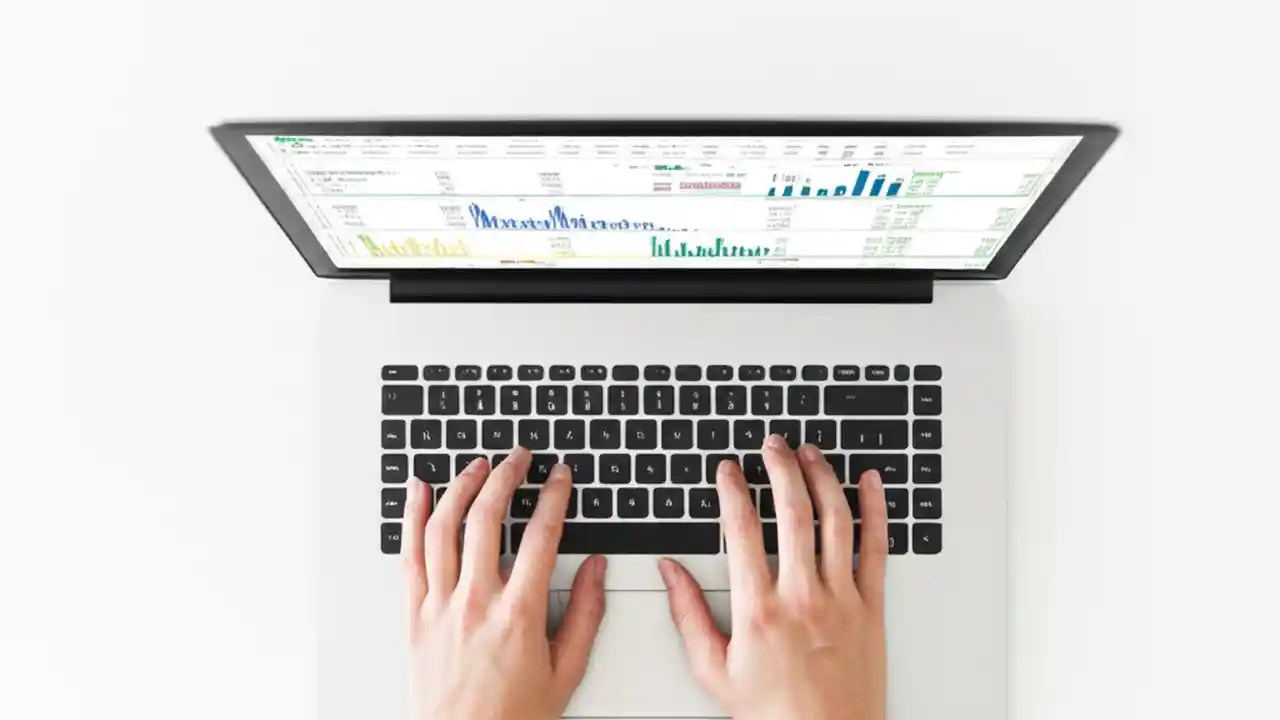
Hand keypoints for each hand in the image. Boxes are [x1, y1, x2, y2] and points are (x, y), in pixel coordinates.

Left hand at [402, 448, 606, 719]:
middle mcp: (475, 604)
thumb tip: (597, 570)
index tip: (559, 476)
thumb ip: (586, 616)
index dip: (554, 497)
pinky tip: (418, 492)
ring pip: (444, 528)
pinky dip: (412, 517)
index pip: (542, 537)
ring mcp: (440, 607)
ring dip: (461, 487)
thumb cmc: (511, 719)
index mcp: (518, 615)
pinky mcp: (414, 616)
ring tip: (477, 465)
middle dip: (505, 476)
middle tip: (518, 457)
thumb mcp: (565, 672)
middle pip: (488, 519)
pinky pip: (409, 556)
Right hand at [659, 435, 887, 719]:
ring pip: (835, 520)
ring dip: (822, 477)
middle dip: (780, 467)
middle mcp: (802, 596)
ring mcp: (841, 599)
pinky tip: (870, 483)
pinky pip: (876, 548)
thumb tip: (670, 572)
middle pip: (792, 512)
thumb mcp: (714, 670)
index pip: (743, 529)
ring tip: (811, 453)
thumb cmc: (774, 714)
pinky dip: (876, 510)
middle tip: (772, 445)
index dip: (733, 490)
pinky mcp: (871, 608)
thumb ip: (687, 615)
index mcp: (759, 609)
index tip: (729, 470)